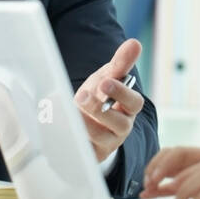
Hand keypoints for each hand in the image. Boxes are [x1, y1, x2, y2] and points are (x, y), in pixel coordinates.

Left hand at [74, 39, 143, 161]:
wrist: (83, 123)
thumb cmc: (99, 97)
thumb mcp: (107, 78)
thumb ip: (120, 63)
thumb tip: (135, 43)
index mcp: (128, 107)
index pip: (134, 101)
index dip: (121, 92)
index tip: (105, 81)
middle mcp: (122, 127)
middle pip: (120, 123)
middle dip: (101, 109)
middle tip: (83, 96)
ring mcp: (107, 143)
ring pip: (101, 139)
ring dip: (85, 123)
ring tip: (72, 110)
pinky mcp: (91, 155)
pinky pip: (84, 151)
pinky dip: (74, 138)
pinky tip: (64, 127)